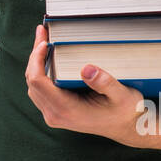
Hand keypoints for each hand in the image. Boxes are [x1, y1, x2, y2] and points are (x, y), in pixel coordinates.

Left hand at [24, 23, 160, 149]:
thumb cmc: (126, 111)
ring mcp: (54, 114)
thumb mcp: (121, 95)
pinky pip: (41, 89)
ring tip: (44, 40)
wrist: (128, 128)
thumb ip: (104, 82)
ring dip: (36, 62)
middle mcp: (55, 114)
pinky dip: (41, 71)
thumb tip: (85, 68)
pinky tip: (49, 57)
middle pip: (32, 81)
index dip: (36, 59)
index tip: (45, 42)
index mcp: (67, 110)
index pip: (38, 82)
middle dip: (35, 55)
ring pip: (34, 85)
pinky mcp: (57, 111)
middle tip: (43, 32)